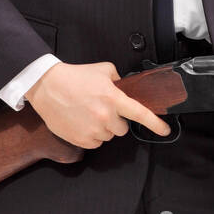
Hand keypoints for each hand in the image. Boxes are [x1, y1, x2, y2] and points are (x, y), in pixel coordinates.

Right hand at [25, 61, 170, 148]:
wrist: (47, 87)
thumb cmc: (74, 77)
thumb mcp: (103, 70)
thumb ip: (119, 79)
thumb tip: (125, 87)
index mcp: (113, 99)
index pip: (140, 114)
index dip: (156, 124)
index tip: (165, 130)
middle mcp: (105, 116)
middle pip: (122, 128)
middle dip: (116, 120)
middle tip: (103, 109)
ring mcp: (92, 130)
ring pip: (108, 136)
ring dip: (103, 128)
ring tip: (89, 113)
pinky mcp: (80, 139)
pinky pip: (95, 143)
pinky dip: (92, 135)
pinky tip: (82, 121)